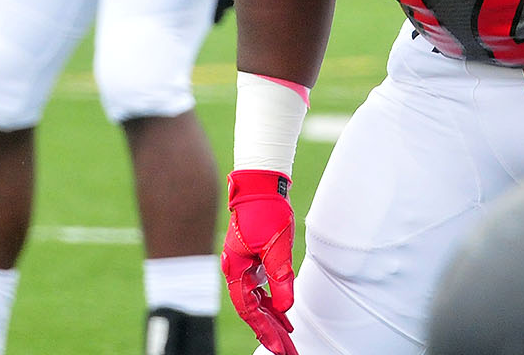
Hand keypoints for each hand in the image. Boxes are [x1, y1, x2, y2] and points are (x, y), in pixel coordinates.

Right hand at [221, 169, 296, 354]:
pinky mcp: (251, 259)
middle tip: (286, 350)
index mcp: (237, 269)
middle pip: (252, 310)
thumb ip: (281, 278)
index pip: (250, 310)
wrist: (260, 184)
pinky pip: (259, 289)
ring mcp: (243, 266)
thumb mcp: (278, 247)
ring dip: (271, 319)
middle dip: (269, 332)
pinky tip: (282, 313)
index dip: (264, 330)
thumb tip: (285, 308)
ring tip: (287, 337)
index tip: (278, 347)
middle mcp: (236, 271)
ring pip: (256, 301)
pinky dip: (271, 302)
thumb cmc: (267, 211)